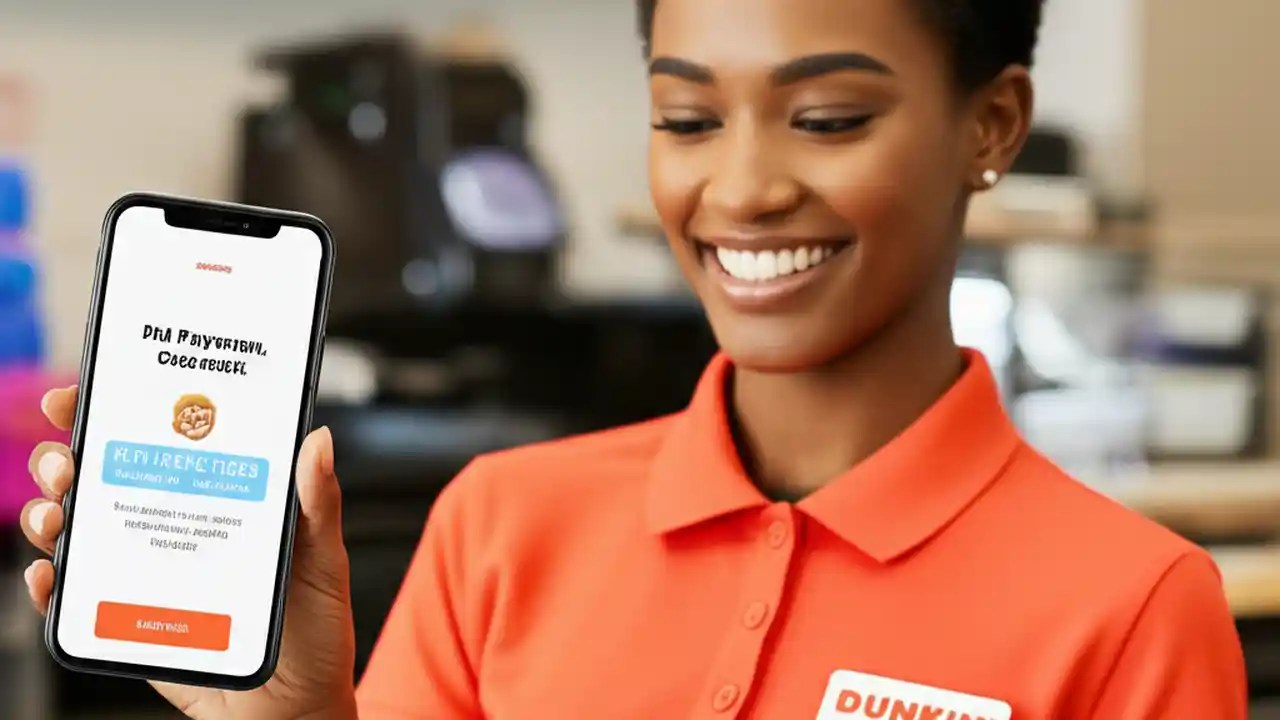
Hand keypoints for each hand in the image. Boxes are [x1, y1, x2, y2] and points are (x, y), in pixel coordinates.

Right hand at [21, 386, 358, 719]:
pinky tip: (51, 574)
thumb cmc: (315, 629)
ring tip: (59, 514)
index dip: (114, 409)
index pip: (161, 438)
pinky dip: (52, 584)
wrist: (294, 708)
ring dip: (52, 513)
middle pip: (106, 475)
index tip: (80, 393)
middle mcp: (177, 524)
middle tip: (67, 461)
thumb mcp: (323, 558)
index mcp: (219, 494)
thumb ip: (317, 503)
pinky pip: (77, 597)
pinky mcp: (132, 618)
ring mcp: (150, 570)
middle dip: (68, 456)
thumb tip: (316, 439)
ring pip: (81, 529)